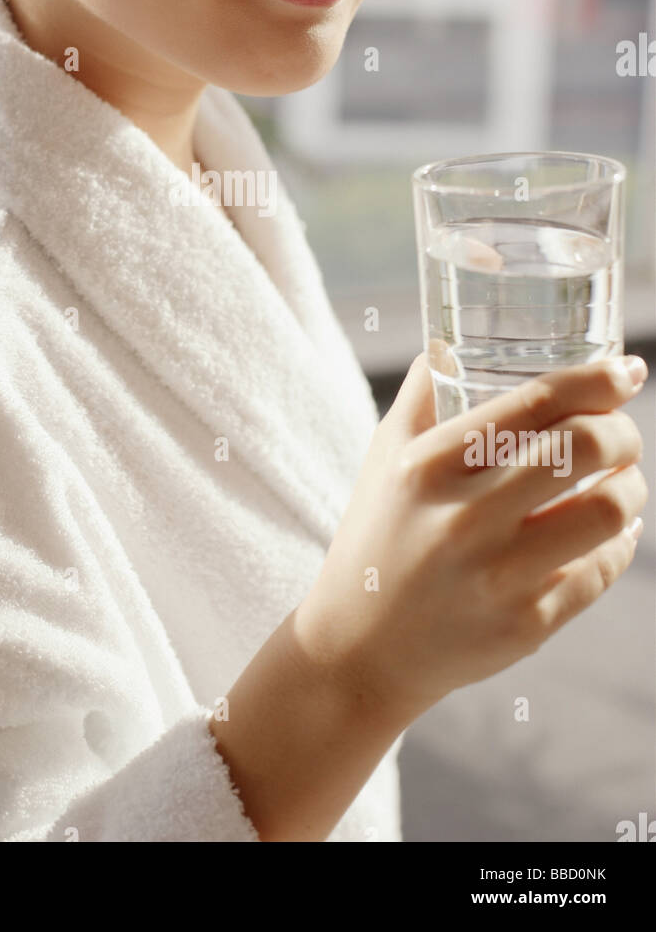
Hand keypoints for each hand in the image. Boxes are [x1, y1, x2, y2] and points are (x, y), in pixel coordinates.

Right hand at [296, 354, 647, 719]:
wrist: (360, 648)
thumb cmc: (377, 535)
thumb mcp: (386, 456)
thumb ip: (423, 395)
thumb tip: (454, 339)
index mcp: (429, 466)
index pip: (536, 403)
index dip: (596, 380)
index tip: (625, 372)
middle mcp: (464, 519)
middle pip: (585, 449)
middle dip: (623, 432)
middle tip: (621, 432)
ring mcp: (499, 577)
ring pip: (608, 511)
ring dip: (632, 487)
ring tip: (622, 481)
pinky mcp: (526, 625)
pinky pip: (603, 570)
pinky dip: (622, 542)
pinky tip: (615, 530)